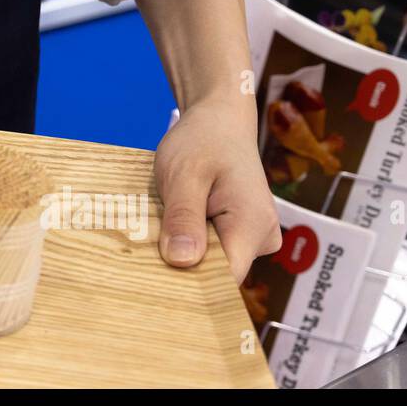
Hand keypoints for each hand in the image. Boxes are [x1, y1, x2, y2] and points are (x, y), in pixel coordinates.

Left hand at [153, 98, 280, 281]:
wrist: (220, 121)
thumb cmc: (202, 140)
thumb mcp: (184, 174)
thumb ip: (183, 216)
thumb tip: (182, 261)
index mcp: (252, 225)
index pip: (223, 279)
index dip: (189, 284)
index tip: (153, 279)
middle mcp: (262, 238)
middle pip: (216, 274)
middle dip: (181, 265)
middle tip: (145, 247)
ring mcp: (253, 237)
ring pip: (212, 262)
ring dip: (183, 250)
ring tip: (160, 226)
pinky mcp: (241, 234)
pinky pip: (212, 249)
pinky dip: (189, 240)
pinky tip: (173, 224)